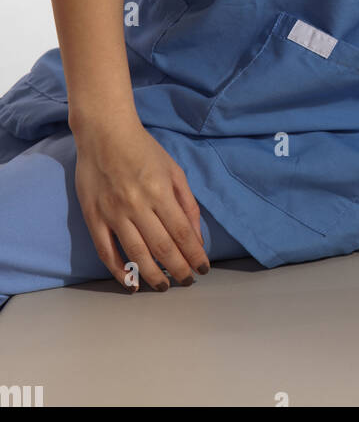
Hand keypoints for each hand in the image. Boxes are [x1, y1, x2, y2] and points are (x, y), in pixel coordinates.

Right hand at [74, 117, 210, 291]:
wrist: (104, 133)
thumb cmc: (144, 150)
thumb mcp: (174, 170)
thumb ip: (187, 203)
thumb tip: (196, 237)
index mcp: (160, 192)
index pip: (182, 233)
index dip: (194, 256)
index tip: (203, 270)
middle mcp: (137, 205)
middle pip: (162, 248)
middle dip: (178, 270)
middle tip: (186, 282)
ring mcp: (113, 213)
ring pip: (135, 254)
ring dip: (152, 276)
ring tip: (164, 287)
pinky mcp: (93, 217)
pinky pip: (105, 251)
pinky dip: (118, 271)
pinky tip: (131, 283)